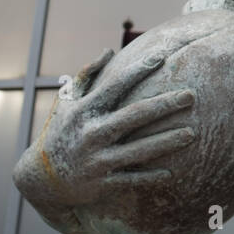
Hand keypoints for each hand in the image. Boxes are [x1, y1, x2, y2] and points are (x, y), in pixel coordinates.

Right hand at [15, 47, 196, 207]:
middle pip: (135, 116)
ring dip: (167, 141)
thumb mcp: (67, 103)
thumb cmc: (60, 132)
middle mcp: (91, 134)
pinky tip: (172, 171)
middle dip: (165, 105)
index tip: (162, 57)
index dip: (139, 70)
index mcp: (84, 111)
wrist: (42, 179)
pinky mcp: (102, 183)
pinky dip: (151, 176)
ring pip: (138, 150)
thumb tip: (108, 50)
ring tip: (192, 133)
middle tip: (191, 95)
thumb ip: (87, 75)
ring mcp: (97, 160)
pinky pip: (131, 179)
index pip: (115, 86)